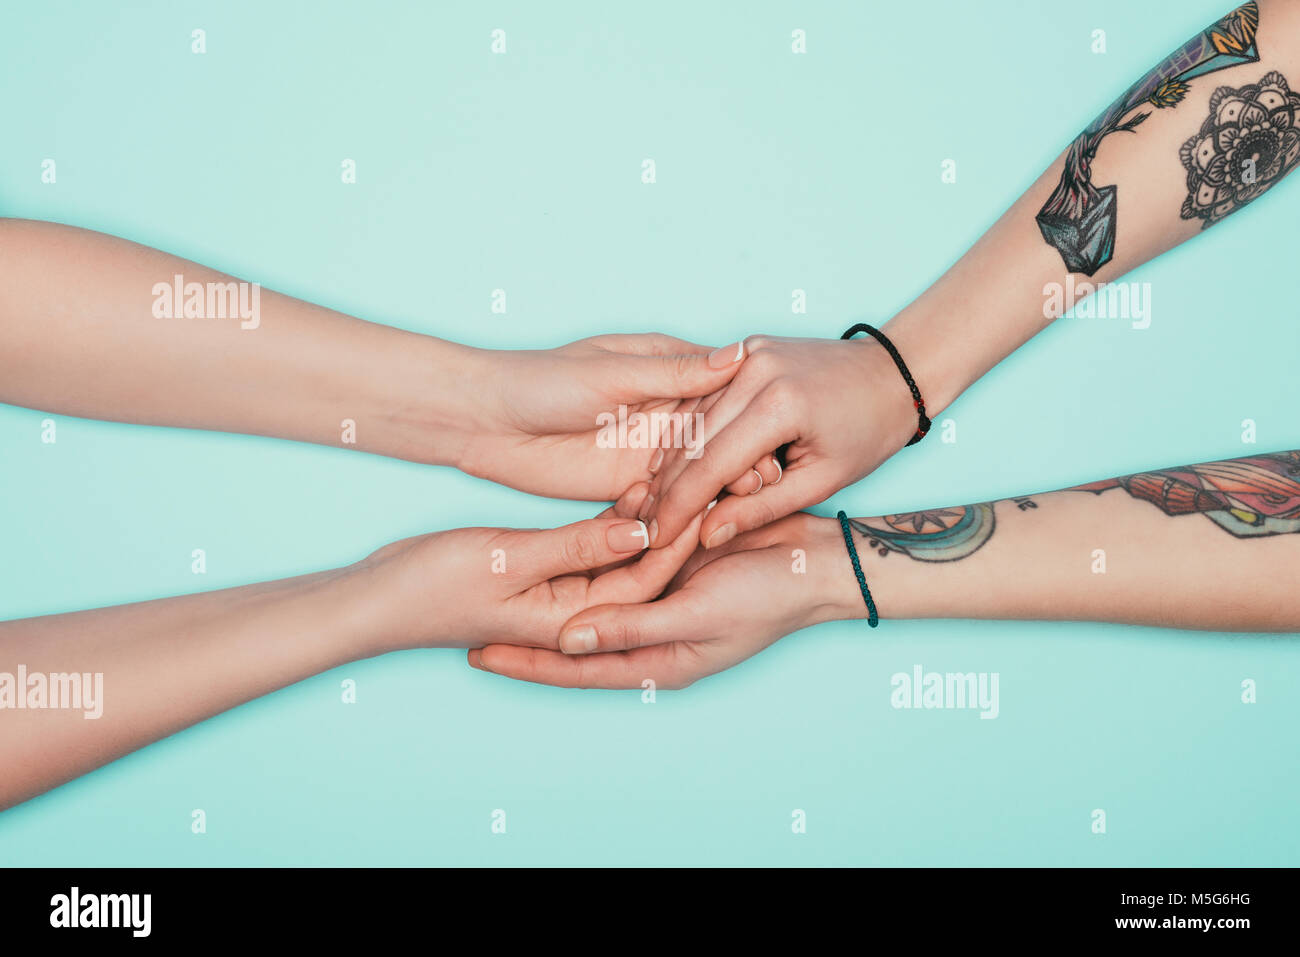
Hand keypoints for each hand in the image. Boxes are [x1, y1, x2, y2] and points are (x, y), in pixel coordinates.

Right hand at [350, 486, 706, 652]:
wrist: (379, 598)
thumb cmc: (432, 586)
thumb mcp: (507, 561)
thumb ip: (576, 547)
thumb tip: (641, 532)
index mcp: (573, 622)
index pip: (646, 583)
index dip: (680, 540)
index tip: (711, 498)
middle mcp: (577, 613)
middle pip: (645, 573)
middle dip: (680, 533)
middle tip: (717, 486)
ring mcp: (563, 596)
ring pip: (624, 559)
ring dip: (653, 524)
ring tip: (690, 480)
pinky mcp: (548, 574)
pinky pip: (596, 548)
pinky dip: (618, 522)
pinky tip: (640, 487)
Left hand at [452, 333, 756, 500]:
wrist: (486, 422)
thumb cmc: (541, 381)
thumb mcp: (613, 374)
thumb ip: (674, 373)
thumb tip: (737, 355)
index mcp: (670, 372)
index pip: (725, 397)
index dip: (748, 421)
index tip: (768, 443)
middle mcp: (668, 414)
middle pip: (720, 442)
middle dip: (737, 463)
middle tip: (754, 485)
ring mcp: (651, 454)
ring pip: (698, 478)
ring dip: (714, 494)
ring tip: (730, 510)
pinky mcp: (629, 489)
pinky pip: (666, 506)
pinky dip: (678, 517)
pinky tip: (692, 530)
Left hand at [468, 513, 863, 688]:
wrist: (812, 560)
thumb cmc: (766, 598)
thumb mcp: (693, 616)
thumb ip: (630, 628)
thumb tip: (567, 641)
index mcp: (657, 659)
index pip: (576, 668)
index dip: (527, 663)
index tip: (478, 654)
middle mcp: (651, 630)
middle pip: (576, 634)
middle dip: (529, 629)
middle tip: (475, 619)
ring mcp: (657, 595)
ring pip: (593, 591)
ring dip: (559, 582)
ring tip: (506, 572)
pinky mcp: (667, 560)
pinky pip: (618, 557)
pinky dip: (593, 547)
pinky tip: (559, 534)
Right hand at [643, 334, 920, 548]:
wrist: (892, 372)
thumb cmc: (868, 430)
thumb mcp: (822, 481)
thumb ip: (761, 508)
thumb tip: (708, 534)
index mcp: (779, 403)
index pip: (710, 464)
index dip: (679, 506)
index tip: (658, 537)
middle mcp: (755, 369)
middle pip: (690, 438)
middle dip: (666, 487)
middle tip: (648, 526)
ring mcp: (747, 354)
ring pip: (689, 416)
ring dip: (671, 461)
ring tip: (656, 503)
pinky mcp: (744, 350)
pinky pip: (704, 397)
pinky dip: (688, 433)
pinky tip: (674, 466)